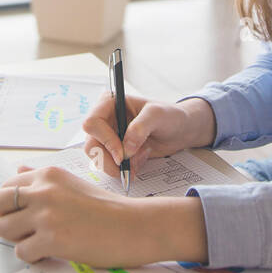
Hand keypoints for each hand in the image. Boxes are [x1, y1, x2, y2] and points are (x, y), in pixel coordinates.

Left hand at [0, 164, 147, 266]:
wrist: (135, 226)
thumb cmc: (108, 209)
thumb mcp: (72, 184)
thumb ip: (43, 180)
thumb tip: (17, 170)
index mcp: (49, 174)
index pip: (6, 185)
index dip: (11, 204)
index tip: (24, 214)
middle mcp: (44, 190)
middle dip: (6, 218)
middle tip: (26, 229)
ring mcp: (47, 215)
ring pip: (4, 229)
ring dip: (18, 239)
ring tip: (41, 241)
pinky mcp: (52, 239)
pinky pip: (21, 251)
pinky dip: (33, 256)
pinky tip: (51, 252)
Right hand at [80, 92, 211, 179]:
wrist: (180, 130)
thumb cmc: (169, 115)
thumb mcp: (157, 115)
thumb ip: (140, 127)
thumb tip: (125, 148)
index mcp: (110, 103)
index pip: (92, 123)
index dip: (104, 140)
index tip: (121, 153)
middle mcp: (105, 120)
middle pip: (91, 145)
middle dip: (109, 160)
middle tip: (127, 166)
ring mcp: (109, 137)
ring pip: (98, 158)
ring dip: (120, 165)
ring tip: (141, 156)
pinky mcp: (115, 152)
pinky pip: (111, 166)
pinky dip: (126, 168)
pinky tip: (141, 158)